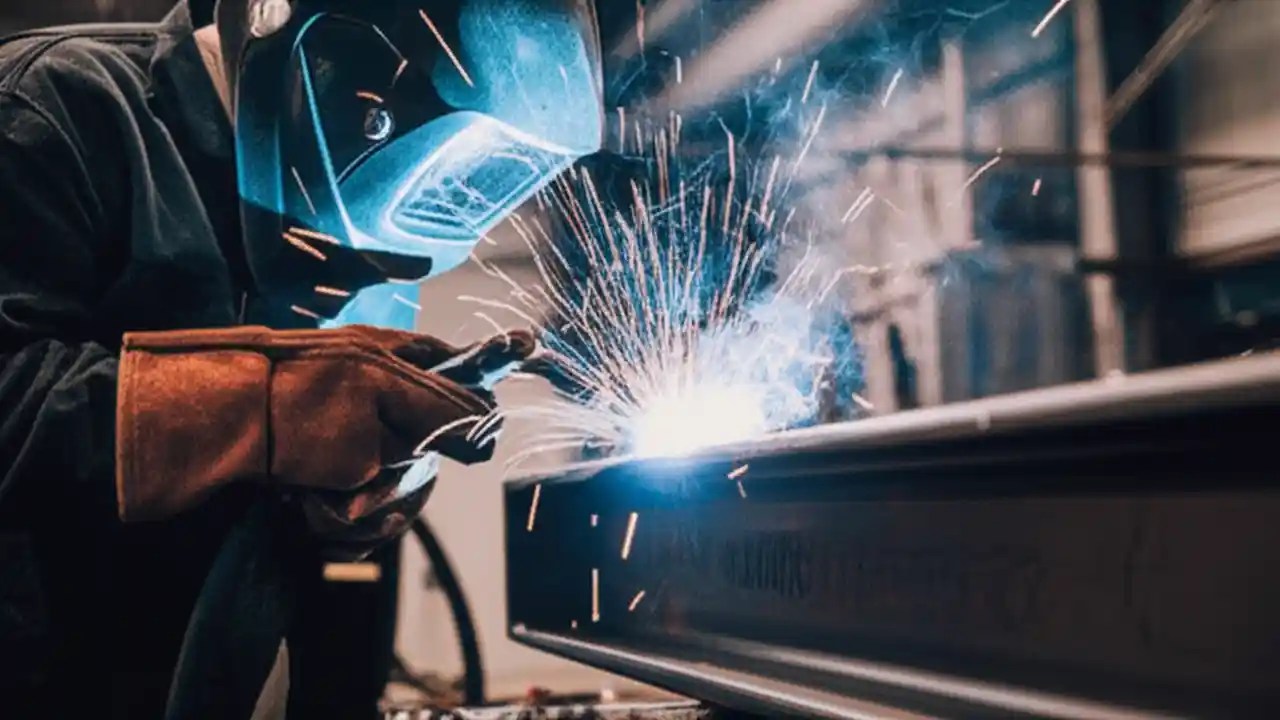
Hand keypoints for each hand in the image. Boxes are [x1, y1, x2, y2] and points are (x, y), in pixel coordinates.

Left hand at [115, 325, 536, 522]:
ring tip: (322, 501)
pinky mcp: (325, 487)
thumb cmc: (290, 401)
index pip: (460, 364)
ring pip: (403, 491)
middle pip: (437, 450)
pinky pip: (362, 517)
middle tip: (370, 478)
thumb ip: (445, 406)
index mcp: (392, 361)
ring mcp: (350, 448)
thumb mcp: (380, 390)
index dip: (498, 360)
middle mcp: (377, 403)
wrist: (202, 439)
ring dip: (367, 508)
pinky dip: (337, 523)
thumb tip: (490, 426)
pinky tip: (308, 513)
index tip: (534, 345)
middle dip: (409, 477)